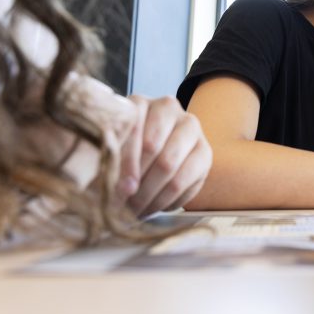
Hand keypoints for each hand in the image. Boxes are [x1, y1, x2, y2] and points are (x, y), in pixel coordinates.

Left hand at [120, 96, 211, 216]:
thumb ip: (108, 160)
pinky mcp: (204, 151)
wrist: (152, 159)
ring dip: (149, 194)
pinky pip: (185, 181)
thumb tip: (119, 187)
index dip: (122, 164)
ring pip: (169, 164)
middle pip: (152, 146)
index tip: (113, 191)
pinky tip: (153, 207)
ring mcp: (190, 127)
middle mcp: (168, 107)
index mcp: (139, 102)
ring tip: (135, 211)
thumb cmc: (122, 156)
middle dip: (135, 181)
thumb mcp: (109, 152)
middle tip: (122, 205)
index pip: (130, 131)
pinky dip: (166, 200)